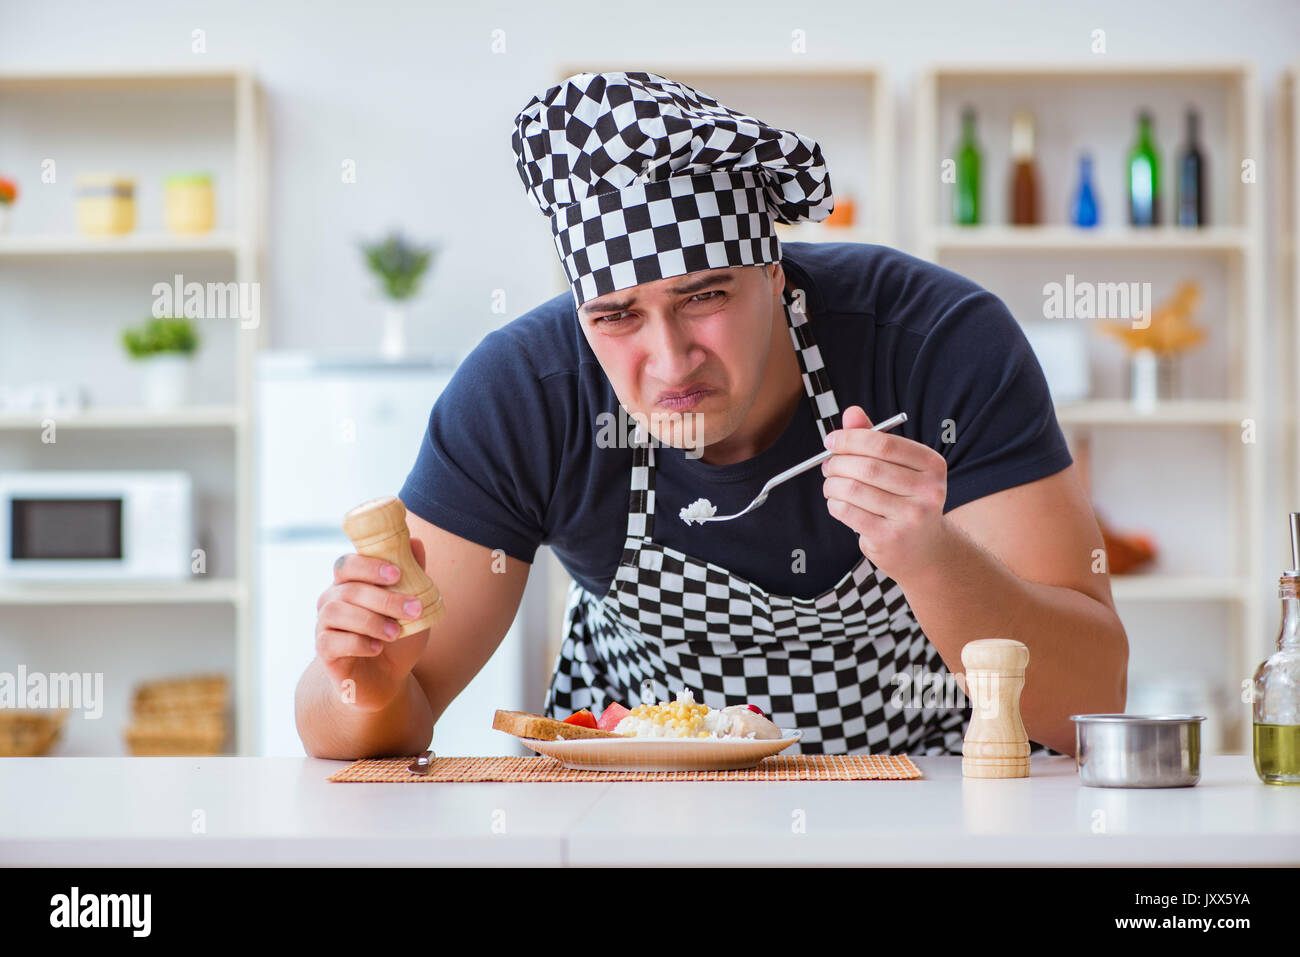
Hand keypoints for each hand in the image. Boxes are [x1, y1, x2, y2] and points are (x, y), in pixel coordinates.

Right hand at [314, 538, 430, 711]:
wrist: (388, 679)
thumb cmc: (398, 638)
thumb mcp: (414, 607)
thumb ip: (414, 575)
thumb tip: (415, 542)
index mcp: (350, 584)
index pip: (347, 564)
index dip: (368, 566)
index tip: (397, 574)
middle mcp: (332, 600)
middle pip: (348, 589)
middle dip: (384, 598)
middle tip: (413, 609)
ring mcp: (324, 625)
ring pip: (336, 612)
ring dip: (371, 621)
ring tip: (395, 633)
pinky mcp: (324, 651)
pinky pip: (331, 641)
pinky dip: (357, 642)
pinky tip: (377, 648)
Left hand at [820, 405, 950, 581]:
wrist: (926, 551)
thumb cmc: (907, 501)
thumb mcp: (900, 468)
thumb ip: (876, 440)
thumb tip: (851, 412)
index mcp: (932, 465)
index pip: (884, 443)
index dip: (850, 439)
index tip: (830, 441)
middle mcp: (928, 491)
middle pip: (867, 466)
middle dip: (837, 463)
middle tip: (827, 465)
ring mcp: (911, 517)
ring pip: (854, 489)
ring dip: (832, 484)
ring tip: (830, 485)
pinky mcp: (890, 538)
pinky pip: (848, 512)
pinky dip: (834, 504)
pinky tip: (837, 503)